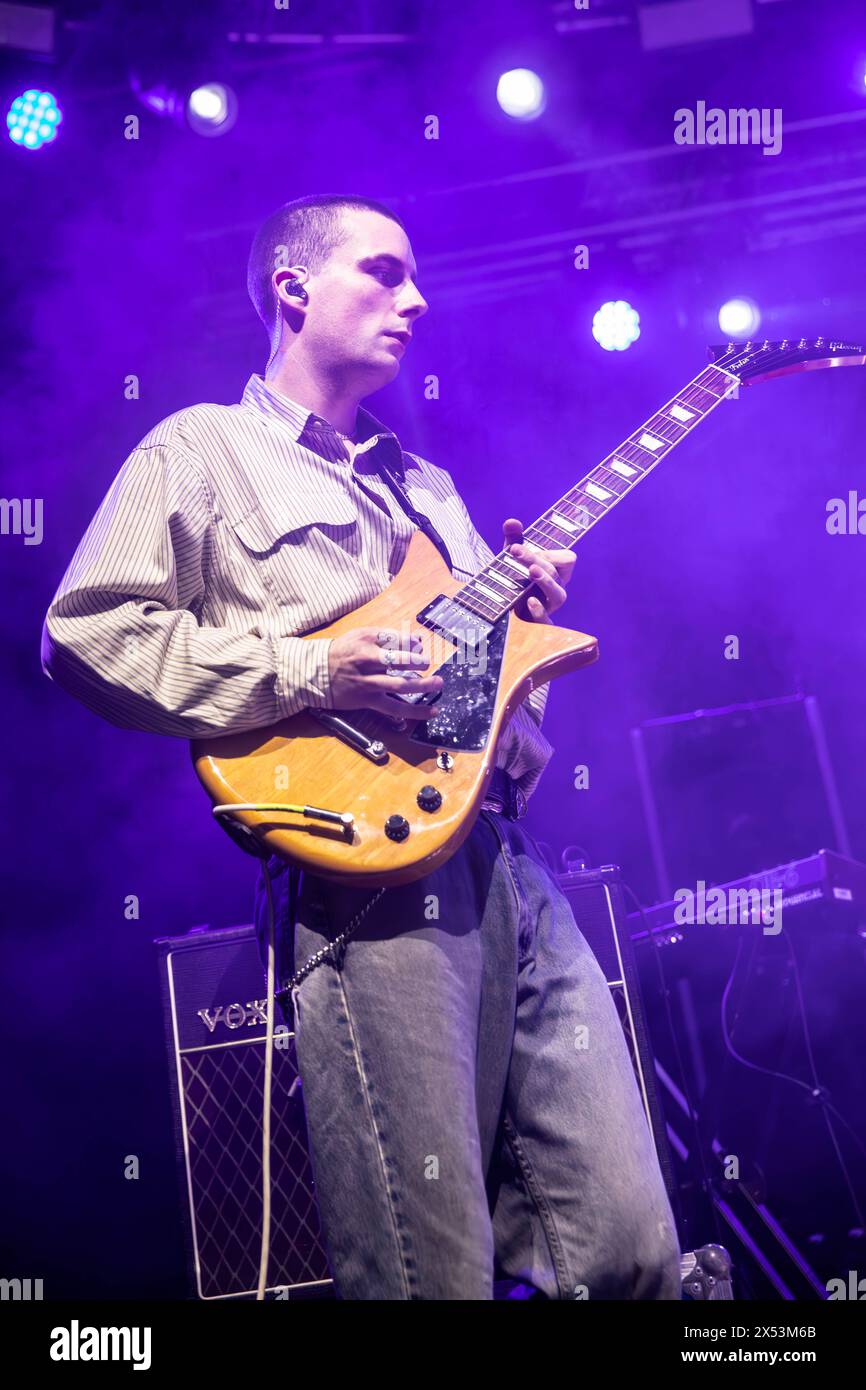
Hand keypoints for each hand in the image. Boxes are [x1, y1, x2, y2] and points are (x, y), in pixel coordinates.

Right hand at [327, 626, 442, 721]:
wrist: (315, 672)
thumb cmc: (341, 652)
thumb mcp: (361, 635)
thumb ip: (389, 637)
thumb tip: (418, 639)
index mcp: (368, 639)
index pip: (398, 639)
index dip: (413, 643)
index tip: (419, 646)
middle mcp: (369, 659)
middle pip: (401, 660)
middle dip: (419, 661)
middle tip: (426, 662)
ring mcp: (369, 681)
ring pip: (401, 685)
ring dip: (423, 684)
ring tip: (438, 682)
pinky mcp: (368, 700)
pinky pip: (395, 707)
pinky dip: (415, 711)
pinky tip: (431, 711)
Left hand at [501, 517, 575, 622]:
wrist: (503, 609)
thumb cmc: (516, 579)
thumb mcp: (512, 558)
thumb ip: (514, 539)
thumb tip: (511, 522)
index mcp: (557, 572)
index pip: (568, 559)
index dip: (549, 552)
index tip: (523, 548)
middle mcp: (557, 588)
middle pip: (555, 572)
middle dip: (535, 559)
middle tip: (515, 550)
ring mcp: (549, 606)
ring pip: (558, 595)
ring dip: (545, 581)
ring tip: (531, 571)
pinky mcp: (537, 622)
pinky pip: (545, 619)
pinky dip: (539, 611)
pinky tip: (530, 601)